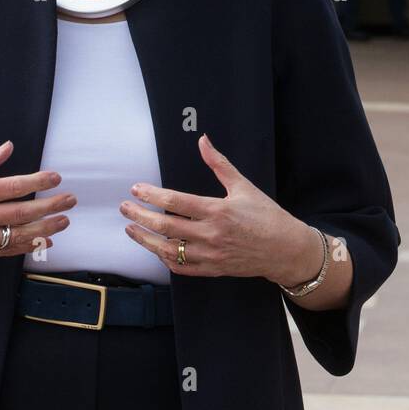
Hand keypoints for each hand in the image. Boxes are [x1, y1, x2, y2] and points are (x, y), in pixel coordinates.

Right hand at [0, 141, 76, 263]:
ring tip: (64, 221)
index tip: (55, 177)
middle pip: (21, 212)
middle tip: (70, 200)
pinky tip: (45, 242)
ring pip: (18, 235)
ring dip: (45, 229)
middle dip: (50, 206)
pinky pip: (7, 251)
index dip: (37, 181)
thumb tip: (7, 147)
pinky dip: (28, 247)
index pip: (12, 186)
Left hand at [119, 134, 321, 283]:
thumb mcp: (243, 185)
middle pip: (165, 227)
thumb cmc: (265, 215)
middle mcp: (211, 234)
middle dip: (140, 216)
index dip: (151, 196)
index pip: (175, 202)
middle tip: (124, 207)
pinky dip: (164, 259)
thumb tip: (203, 140)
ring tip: (130, 228)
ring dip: (145, 240)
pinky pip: (181, 268)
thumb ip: (219, 163)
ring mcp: (209, 255)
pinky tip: (155, 248)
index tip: (136, 190)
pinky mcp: (212, 270)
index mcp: (217, 210)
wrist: (284, 249)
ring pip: (168, 250)